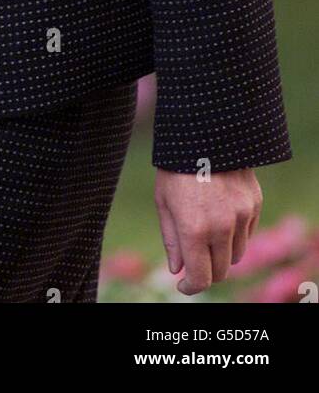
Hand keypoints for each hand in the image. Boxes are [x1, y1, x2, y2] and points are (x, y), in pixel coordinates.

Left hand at [155, 167, 261, 294]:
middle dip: (205, 271)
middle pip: (220, 271)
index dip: (191, 287)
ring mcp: (242, 216)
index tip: (184, 285)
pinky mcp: (254, 205)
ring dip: (220, 254)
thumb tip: (176, 269)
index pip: (200, 278)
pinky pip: (247, 233)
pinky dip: (235, 235)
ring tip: (205, 234)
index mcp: (194, 229)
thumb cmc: (176, 166)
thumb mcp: (164, 201)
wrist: (204, 131)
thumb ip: (171, 239)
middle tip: (193, 262)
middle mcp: (222, 226)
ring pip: (235, 255)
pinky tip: (220, 217)